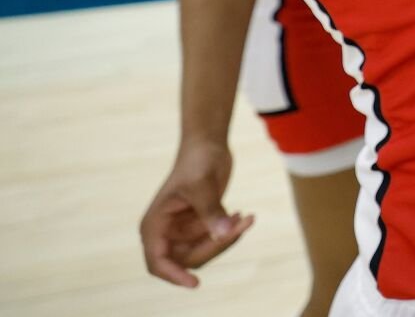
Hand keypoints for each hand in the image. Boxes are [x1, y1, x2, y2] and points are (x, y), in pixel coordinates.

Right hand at [139, 139, 253, 287]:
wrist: (209, 145)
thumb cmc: (198, 160)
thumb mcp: (203, 185)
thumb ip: (211, 211)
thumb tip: (223, 235)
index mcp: (154, 225)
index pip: (158, 262)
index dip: (174, 276)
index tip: (195, 283)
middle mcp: (166, 232)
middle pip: (188, 259)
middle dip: (216, 246)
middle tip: (241, 225)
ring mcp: (184, 231)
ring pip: (206, 251)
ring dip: (228, 239)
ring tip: (246, 218)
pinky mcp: (200, 226)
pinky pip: (216, 240)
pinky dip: (231, 232)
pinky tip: (243, 215)